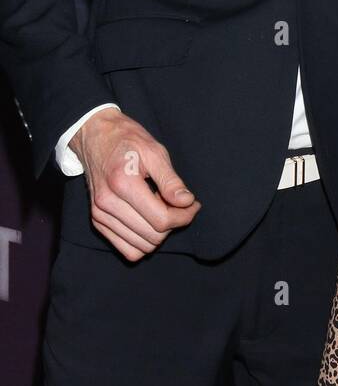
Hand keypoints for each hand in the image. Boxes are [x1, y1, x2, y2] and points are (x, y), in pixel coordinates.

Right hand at [70, 107, 200, 261]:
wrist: (95, 135)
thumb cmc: (127, 140)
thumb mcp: (155, 151)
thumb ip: (171, 180)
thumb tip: (187, 202)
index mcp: (122, 184)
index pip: (161, 220)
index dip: (184, 216)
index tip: (193, 203)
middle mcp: (107, 204)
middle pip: (153, 236)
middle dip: (174, 223)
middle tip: (178, 203)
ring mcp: (99, 215)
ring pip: (141, 247)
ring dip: (158, 232)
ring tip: (160, 206)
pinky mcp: (97, 221)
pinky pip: (127, 249)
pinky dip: (143, 240)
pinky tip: (147, 217)